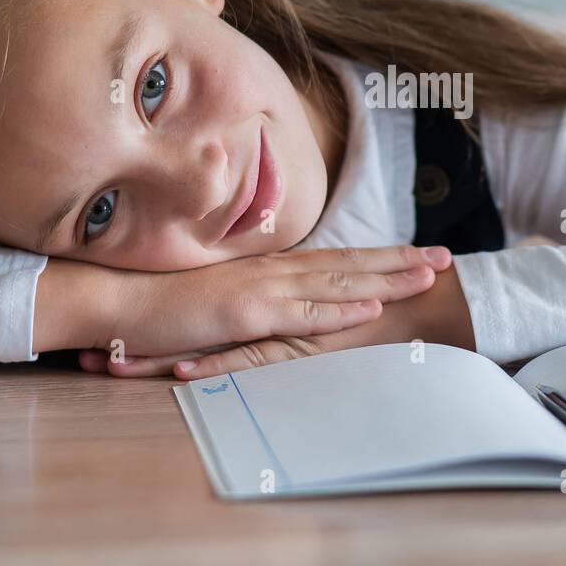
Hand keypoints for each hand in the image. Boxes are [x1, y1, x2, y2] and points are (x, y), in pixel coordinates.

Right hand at [37, 244, 452, 359]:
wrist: (119, 300)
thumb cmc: (164, 303)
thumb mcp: (220, 297)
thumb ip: (253, 298)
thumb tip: (280, 304)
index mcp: (269, 268)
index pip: (335, 258)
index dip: (379, 255)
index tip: (418, 252)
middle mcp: (273, 271)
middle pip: (349, 262)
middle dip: (400, 260)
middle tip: (446, 257)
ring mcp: (262, 289)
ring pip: (337, 281)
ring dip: (386, 278)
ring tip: (428, 276)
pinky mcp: (246, 312)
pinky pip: (302, 311)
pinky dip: (340, 307)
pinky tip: (372, 305)